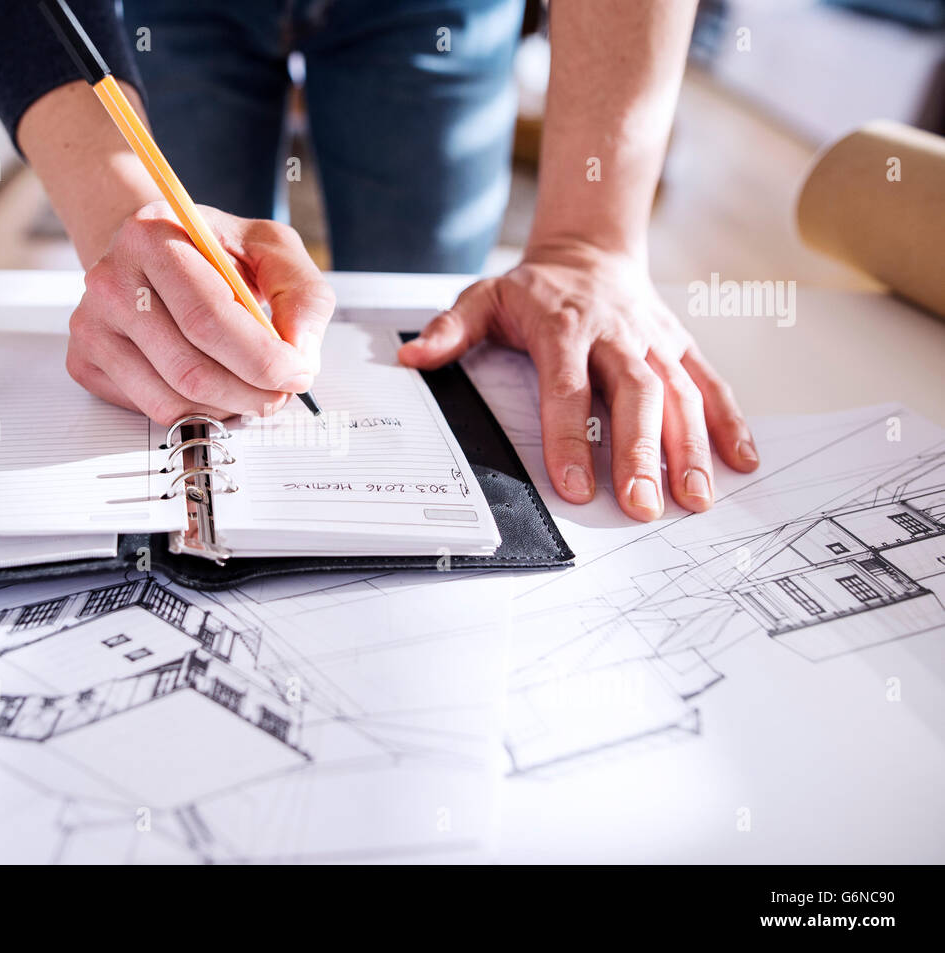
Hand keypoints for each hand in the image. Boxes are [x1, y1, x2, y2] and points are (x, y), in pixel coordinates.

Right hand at [67, 200, 335, 424]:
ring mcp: (90, 324)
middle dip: (251, 393)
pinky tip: (212, 386)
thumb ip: (300, 292)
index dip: (262, 359)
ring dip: (226, 408)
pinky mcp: (84, 360)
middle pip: (190, 369)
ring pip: (171, 400)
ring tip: (251, 389)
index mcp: (153, 236)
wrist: (151, 251)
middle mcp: (110, 279)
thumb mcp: (269, 247)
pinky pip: (149, 409)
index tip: (298, 373)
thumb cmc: (212, 251)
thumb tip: (300, 351)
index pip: (210, 317)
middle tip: (280, 392)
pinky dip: (195, 411)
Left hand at [398, 241, 758, 520]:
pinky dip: (729, 421)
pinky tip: (741, 461)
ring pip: (679, 393)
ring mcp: (653, 340)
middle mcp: (616, 334)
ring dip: (691, 448)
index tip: (573, 485)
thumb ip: (451, 330)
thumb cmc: (535, 287)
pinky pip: (709, 382)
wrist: (590, 248)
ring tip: (694, 498)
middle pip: (635, 395)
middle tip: (642, 505)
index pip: (567, 387)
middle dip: (641, 453)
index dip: (570, 436)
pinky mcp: (679, 346)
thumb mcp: (484, 297)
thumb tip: (412, 357)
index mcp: (564, 326)